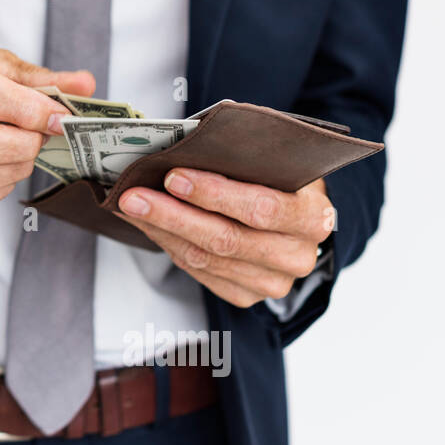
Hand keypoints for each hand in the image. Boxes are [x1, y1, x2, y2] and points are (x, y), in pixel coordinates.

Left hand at [116, 169, 335, 306]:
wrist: (297, 221)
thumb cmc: (280, 182)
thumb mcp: (276, 163)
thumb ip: (244, 159)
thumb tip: (182, 148)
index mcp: (313, 217)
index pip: (262, 208)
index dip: (214, 194)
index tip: (173, 176)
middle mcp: (298, 256)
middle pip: (226, 239)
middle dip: (173, 215)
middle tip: (135, 195)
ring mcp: (272, 282)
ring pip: (206, 258)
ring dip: (161, 230)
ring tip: (131, 206)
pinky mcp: (247, 296)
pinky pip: (198, 271)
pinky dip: (167, 244)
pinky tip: (148, 224)